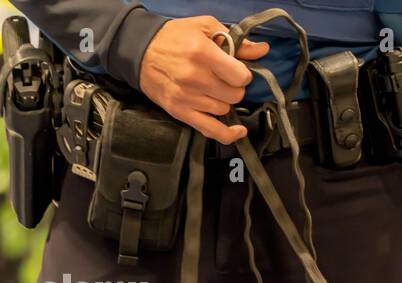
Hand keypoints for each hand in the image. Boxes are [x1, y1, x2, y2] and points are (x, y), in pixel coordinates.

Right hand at [138, 17, 268, 145]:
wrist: (139, 50)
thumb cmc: (174, 37)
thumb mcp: (205, 28)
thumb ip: (236, 41)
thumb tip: (262, 51)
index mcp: (202, 52)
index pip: (240, 76)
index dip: (242, 74)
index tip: (236, 70)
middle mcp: (194, 77)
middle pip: (234, 95)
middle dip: (234, 88)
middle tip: (224, 80)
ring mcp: (186, 97)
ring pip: (224, 110)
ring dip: (224, 101)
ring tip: (213, 90)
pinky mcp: (180, 112)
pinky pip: (212, 130)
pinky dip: (228, 135)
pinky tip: (238, 131)